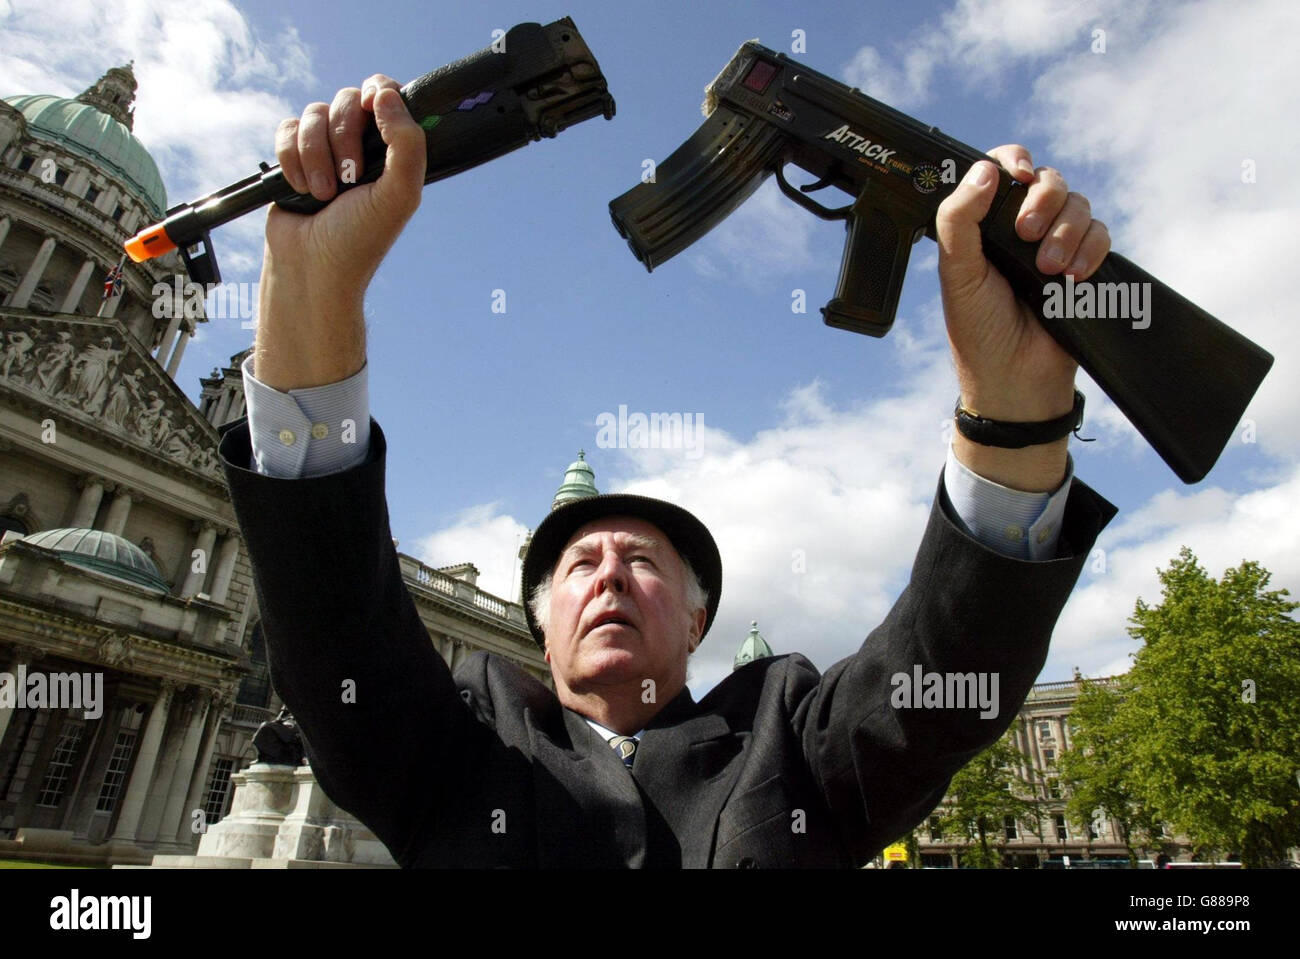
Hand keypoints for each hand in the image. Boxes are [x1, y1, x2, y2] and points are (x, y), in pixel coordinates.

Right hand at [255, 75, 426, 389]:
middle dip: (343, 137)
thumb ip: (406, 144)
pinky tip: (299, 189)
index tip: (372, 103)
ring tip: (323, 195)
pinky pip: (286, 128)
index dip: (379, 90)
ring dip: (315, 155)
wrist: (312, 269)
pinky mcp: (293, 158)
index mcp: (391, 151)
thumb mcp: (399, 195)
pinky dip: (291, 158)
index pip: (388, 95)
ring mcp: (325, 150)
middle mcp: (360, 145)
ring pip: (313, 114)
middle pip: (347, 99)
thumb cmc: (360, 239)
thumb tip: (386, 94)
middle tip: (350, 178)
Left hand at [935, 145, 1110, 489]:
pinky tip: (1073, 279)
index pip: (1001, 171)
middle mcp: (1020, 232)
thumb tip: (982, 171)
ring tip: (1049, 271)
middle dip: (1044, 201)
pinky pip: (1101, 234)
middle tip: (1027, 235)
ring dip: (1068, 232)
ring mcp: (1054, 247)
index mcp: (983, 228)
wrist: (1017, 382)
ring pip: (1078, 205)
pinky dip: (1092, 250)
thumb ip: (958, 220)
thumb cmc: (979, 332)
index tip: (1018, 174)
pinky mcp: (1084, 266)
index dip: (1012, 161)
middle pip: (1048, 181)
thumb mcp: (957, 274)